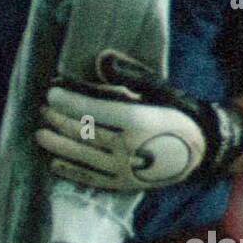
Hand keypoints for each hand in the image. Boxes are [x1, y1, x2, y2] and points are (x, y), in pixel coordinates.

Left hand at [36, 51, 242, 191]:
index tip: (52, 92)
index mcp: (137, 121)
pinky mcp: (124, 184)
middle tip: (43, 111)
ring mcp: (125, 169)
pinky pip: (92, 178)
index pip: (92, 110)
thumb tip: (101, 59)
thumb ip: (129, 75)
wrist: (202, 148)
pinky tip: (56, 162)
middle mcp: (128, 148)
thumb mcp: (159, 89)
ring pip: (82, 156)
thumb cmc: (179, 112)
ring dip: (58, 145)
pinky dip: (72, 170)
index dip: (68, 100)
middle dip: (59, 121)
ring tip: (40, 135)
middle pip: (83, 133)